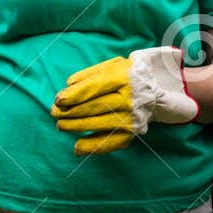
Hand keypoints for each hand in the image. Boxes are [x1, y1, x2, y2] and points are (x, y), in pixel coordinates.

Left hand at [50, 47, 198, 154]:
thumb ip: (92, 72)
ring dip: (76, 126)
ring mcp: (133, 116)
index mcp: (126, 76)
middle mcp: (131, 97)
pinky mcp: (134, 131)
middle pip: (94, 106)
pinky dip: (93, 146)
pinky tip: (77, 146)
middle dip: (70, 111)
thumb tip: (69, 85)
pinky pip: (111, 142)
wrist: (158, 92)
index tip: (58, 100)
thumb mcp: (116, 66)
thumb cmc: (130, 76)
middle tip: (54, 113)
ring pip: (99, 124)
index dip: (74, 94)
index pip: (95, 86)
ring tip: (61, 125)